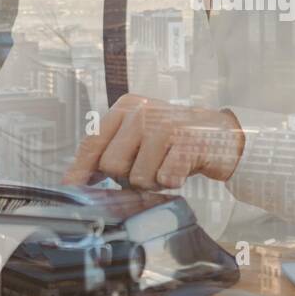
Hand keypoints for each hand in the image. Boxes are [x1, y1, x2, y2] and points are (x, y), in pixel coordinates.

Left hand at [61, 94, 244, 189]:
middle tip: (149, 169)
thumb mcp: (140, 136)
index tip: (72, 189)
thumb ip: (111, 150)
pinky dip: (173, 182)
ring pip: (138, 176)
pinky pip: (165, 179)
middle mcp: (143, 111)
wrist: (222, 134)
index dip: (80, 170)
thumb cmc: (175, 139)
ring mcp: (165, 125)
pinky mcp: (187, 142)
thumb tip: (78, 180)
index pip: (93, 142)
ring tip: (167, 166)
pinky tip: (182, 168)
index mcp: (126, 107)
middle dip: (128, 177)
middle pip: (112, 164)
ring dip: (153, 182)